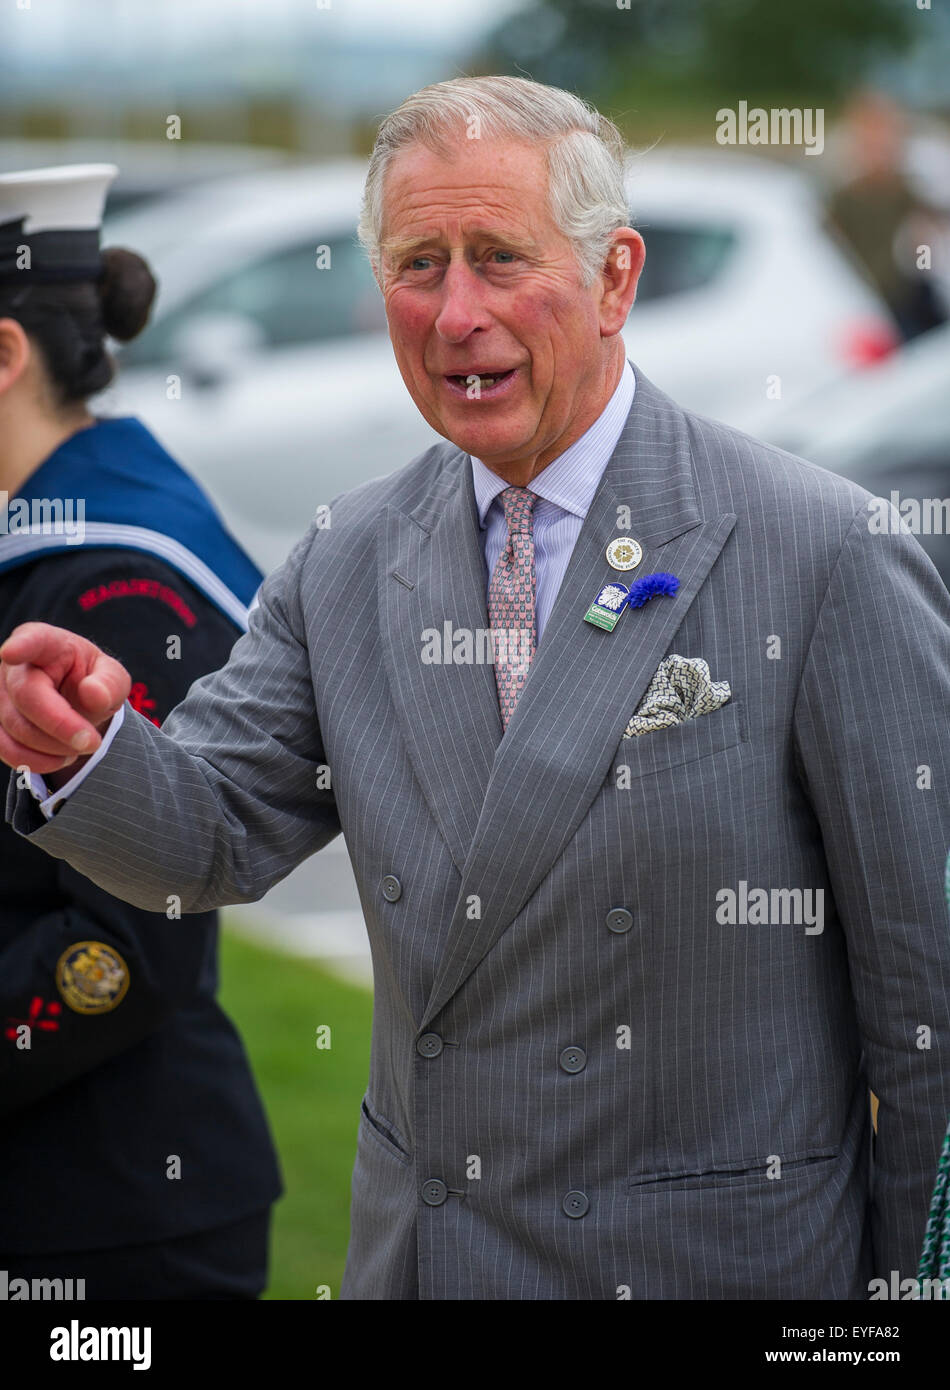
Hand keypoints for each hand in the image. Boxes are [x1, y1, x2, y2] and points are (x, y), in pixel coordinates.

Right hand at [0, 622, 130, 775]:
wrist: (76, 703)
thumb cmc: (92, 682)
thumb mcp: (112, 679)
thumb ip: (109, 684)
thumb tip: (93, 694)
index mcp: (46, 643)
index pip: (31, 640)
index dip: (21, 647)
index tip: (11, 652)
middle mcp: (13, 666)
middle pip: (27, 696)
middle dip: (62, 725)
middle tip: (92, 742)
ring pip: (15, 727)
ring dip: (53, 747)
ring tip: (80, 745)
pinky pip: (5, 749)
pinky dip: (37, 761)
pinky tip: (60, 757)